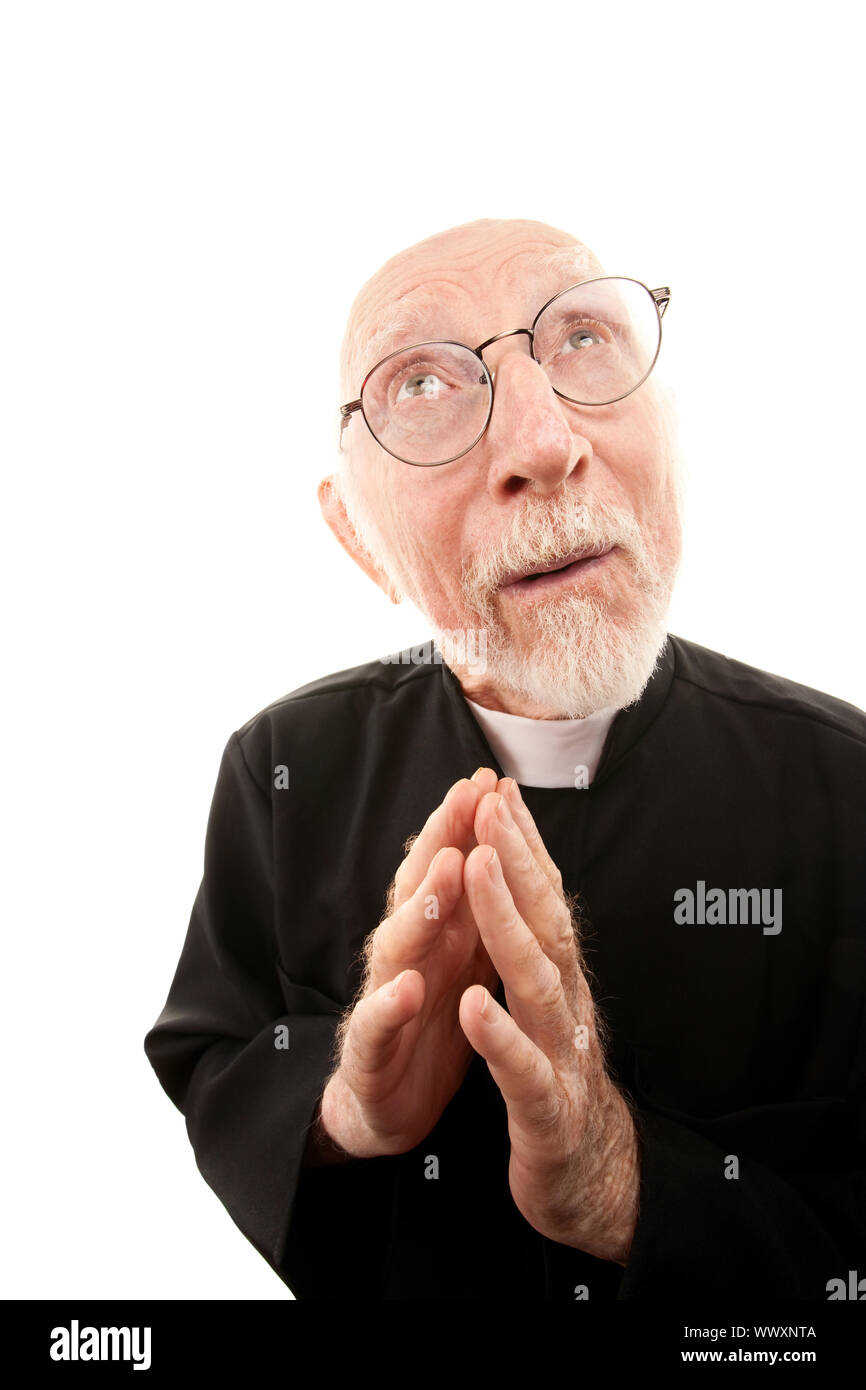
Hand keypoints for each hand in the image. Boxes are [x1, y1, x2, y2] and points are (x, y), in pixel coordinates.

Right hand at [319, 770, 500, 1157]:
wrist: (385, 1107)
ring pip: (395, 946)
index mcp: (434, 933)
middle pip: (417, 889)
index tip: (491, 779)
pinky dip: (390, 1007)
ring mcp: (381, 1000)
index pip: (447, 868)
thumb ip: (475, 905)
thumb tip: (501, 841)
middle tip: (466, 797)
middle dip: (441, 840)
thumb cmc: (429, 1024)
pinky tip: (410, 988)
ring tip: (448, 871)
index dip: (466, 824)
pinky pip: (375, 1028)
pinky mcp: (370, 1055)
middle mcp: (403, 955)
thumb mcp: (460, 958)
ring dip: (421, 908)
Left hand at [458, 776, 639, 1264]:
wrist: (588, 1176)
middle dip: (515, 858)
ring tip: (478, 867)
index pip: (543, 899)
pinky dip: (501, 1036)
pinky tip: (474, 1004)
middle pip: (545, 921)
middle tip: (490, 802)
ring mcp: (560, 1055)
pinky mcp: (546, 1111)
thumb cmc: (555, 1075)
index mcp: (559, 977)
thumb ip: (539, 942)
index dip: (523, 843)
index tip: (498, 787)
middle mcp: (567, 1004)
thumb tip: (530, 874)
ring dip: (506, 920)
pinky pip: (522, 1071)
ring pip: (536, 979)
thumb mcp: (547, 1000)